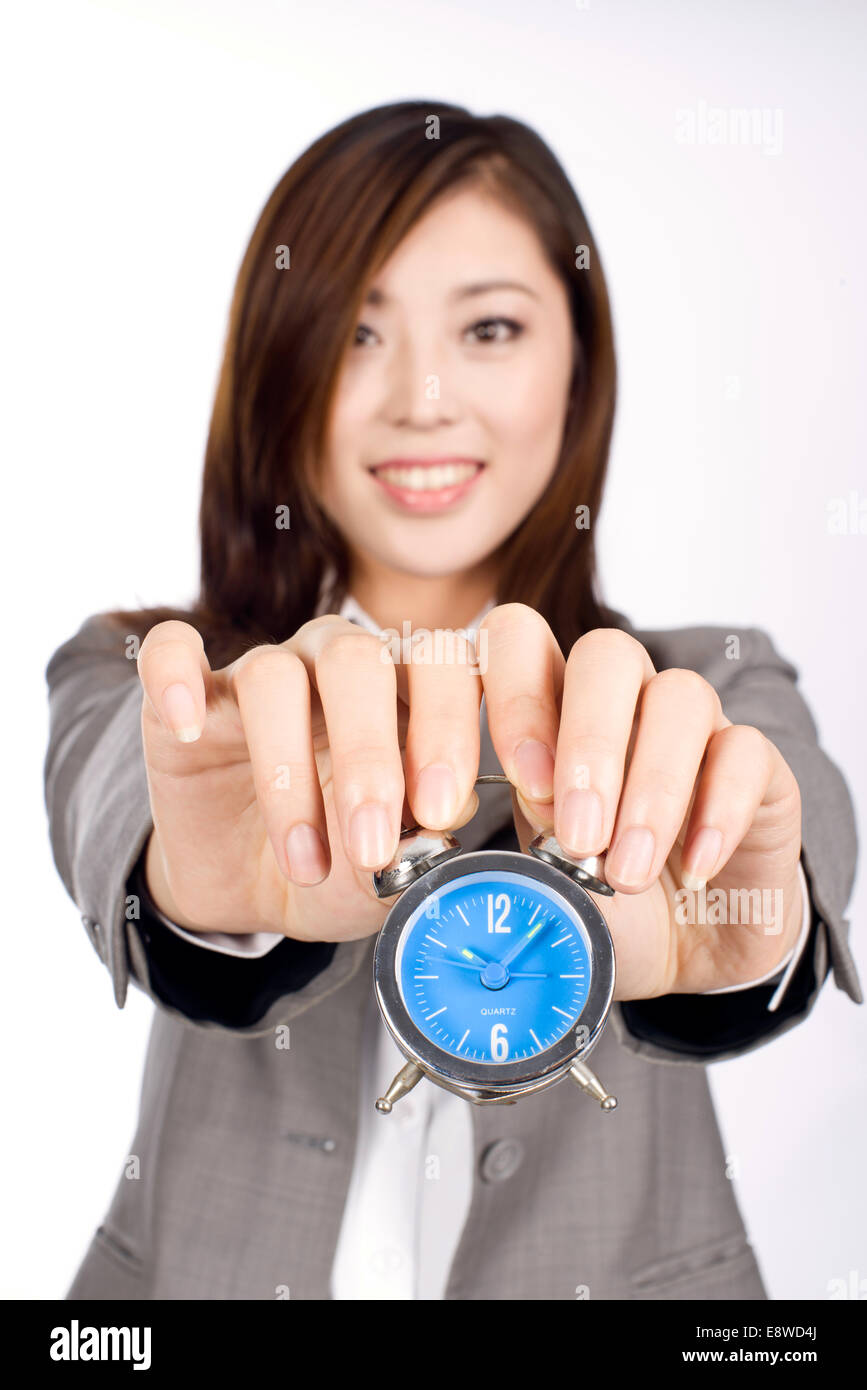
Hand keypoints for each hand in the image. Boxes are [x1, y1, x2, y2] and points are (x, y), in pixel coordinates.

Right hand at [136, 615, 481, 942]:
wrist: (252, 891)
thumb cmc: (346, 870)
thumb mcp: (401, 875)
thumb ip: (432, 851)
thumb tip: (461, 841)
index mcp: (424, 691)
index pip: (472, 657)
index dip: (504, 707)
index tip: (517, 790)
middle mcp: (351, 665)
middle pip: (370, 658)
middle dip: (378, 754)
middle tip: (381, 842)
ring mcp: (269, 670)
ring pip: (279, 673)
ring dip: (290, 774)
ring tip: (305, 860)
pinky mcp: (190, 693)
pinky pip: (173, 652)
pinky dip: (176, 677)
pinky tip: (188, 725)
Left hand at [477, 605, 803, 999]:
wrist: (686, 956)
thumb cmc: (600, 905)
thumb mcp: (538, 883)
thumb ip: (505, 849)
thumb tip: (460, 843)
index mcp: (550, 708)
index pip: (517, 641)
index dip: (503, 697)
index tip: (486, 790)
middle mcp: (623, 701)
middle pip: (606, 654)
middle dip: (586, 745)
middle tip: (576, 836)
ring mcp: (695, 727)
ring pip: (680, 697)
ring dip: (651, 789)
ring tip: (628, 873)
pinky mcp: (758, 768)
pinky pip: (746, 752)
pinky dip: (718, 810)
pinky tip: (695, 869)